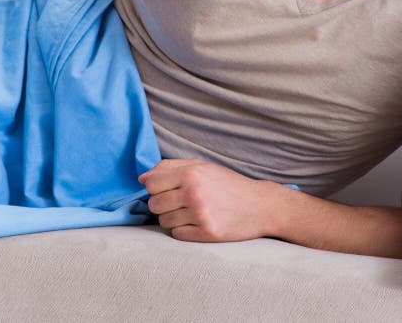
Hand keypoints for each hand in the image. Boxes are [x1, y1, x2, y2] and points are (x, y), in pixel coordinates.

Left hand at [138, 159, 275, 241]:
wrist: (260, 205)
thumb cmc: (229, 184)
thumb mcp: (203, 166)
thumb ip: (171, 167)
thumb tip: (142, 177)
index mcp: (192, 172)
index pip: (151, 184)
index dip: (156, 188)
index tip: (168, 189)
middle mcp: (194, 192)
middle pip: (154, 204)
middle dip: (164, 204)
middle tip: (182, 202)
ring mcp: (200, 214)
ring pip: (163, 222)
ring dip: (173, 218)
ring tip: (192, 212)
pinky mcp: (206, 233)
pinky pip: (177, 235)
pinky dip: (184, 230)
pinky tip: (198, 223)